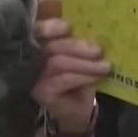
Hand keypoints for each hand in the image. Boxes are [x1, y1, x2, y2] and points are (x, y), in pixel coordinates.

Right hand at [30, 16, 107, 133]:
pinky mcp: (41, 91)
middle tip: (99, 50)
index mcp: (41, 44)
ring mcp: (34, 76)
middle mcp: (33, 58)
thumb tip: (96, 28)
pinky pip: (62, 79)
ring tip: (105, 66)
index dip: (50, 26)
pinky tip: (97, 77)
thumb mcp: (82, 56)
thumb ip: (81, 41)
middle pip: (51, 46)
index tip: (68, 26)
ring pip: (57, 62)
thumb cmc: (81, 78)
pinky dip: (82, 76)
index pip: (39, 29)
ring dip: (84, 63)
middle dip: (76, 46)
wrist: (80, 110)